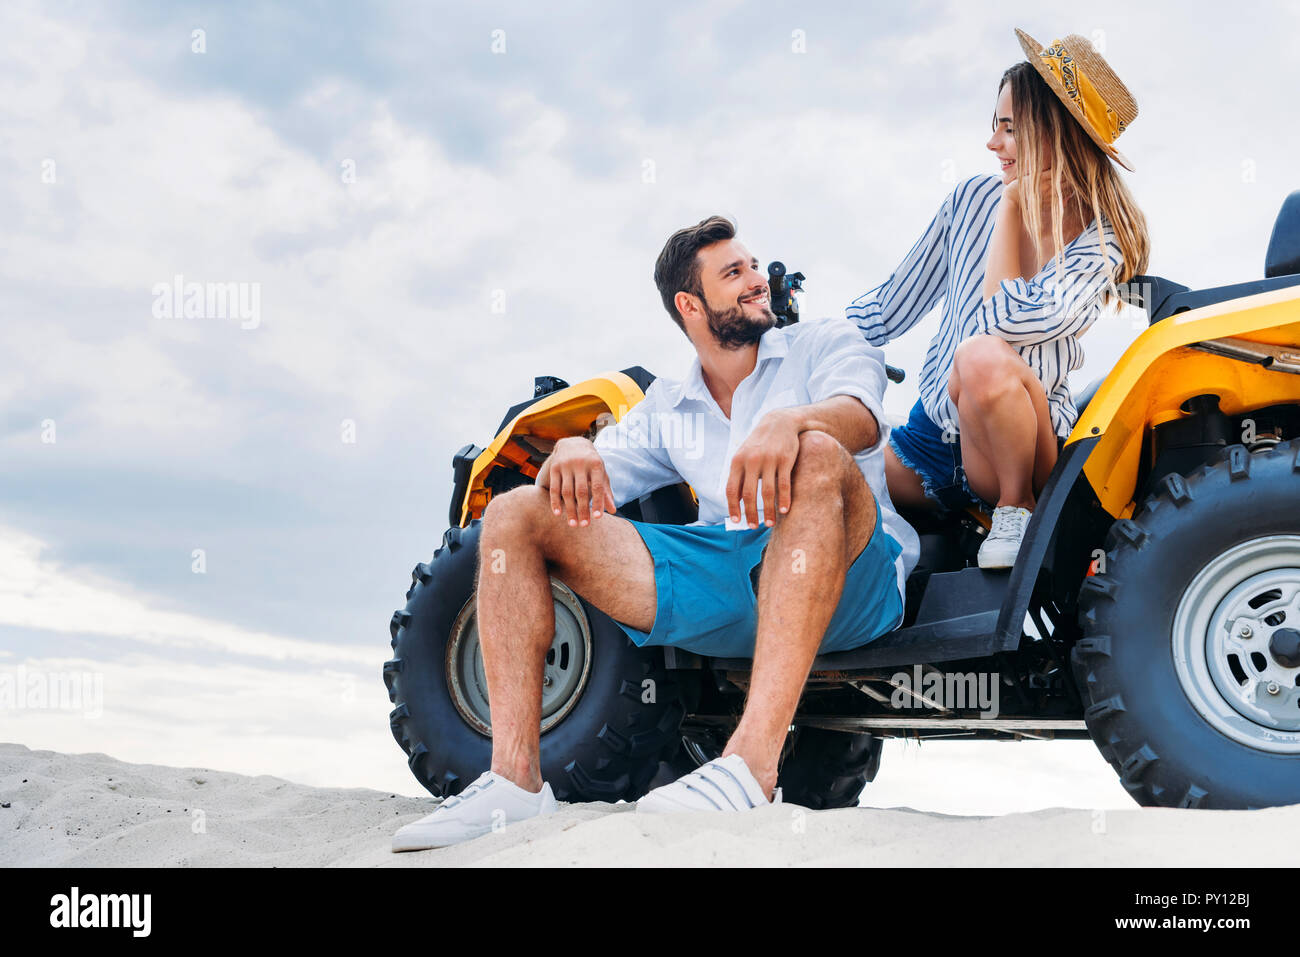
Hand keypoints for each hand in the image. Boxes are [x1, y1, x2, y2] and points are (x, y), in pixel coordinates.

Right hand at [538, 437, 616, 526]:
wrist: (572, 443)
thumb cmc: (591, 463)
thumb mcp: (601, 473)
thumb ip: (606, 491)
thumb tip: (612, 511)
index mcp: (596, 464)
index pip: (597, 487)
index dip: (597, 503)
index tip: (597, 518)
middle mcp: (581, 463)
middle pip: (581, 491)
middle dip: (583, 510)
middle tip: (584, 525)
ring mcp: (566, 465)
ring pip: (567, 492)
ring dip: (569, 509)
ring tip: (573, 524)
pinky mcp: (554, 467)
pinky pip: (554, 488)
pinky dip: (555, 502)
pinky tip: (557, 514)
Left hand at [725, 409, 800, 527]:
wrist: (780, 422)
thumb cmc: (759, 443)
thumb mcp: (744, 455)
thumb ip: (739, 476)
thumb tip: (735, 501)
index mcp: (737, 461)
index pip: (732, 489)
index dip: (733, 507)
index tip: (737, 521)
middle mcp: (751, 461)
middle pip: (749, 494)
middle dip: (750, 514)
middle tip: (753, 527)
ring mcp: (768, 460)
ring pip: (767, 492)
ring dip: (768, 511)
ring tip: (770, 523)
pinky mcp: (785, 460)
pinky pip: (784, 484)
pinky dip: (784, 499)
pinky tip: (784, 510)